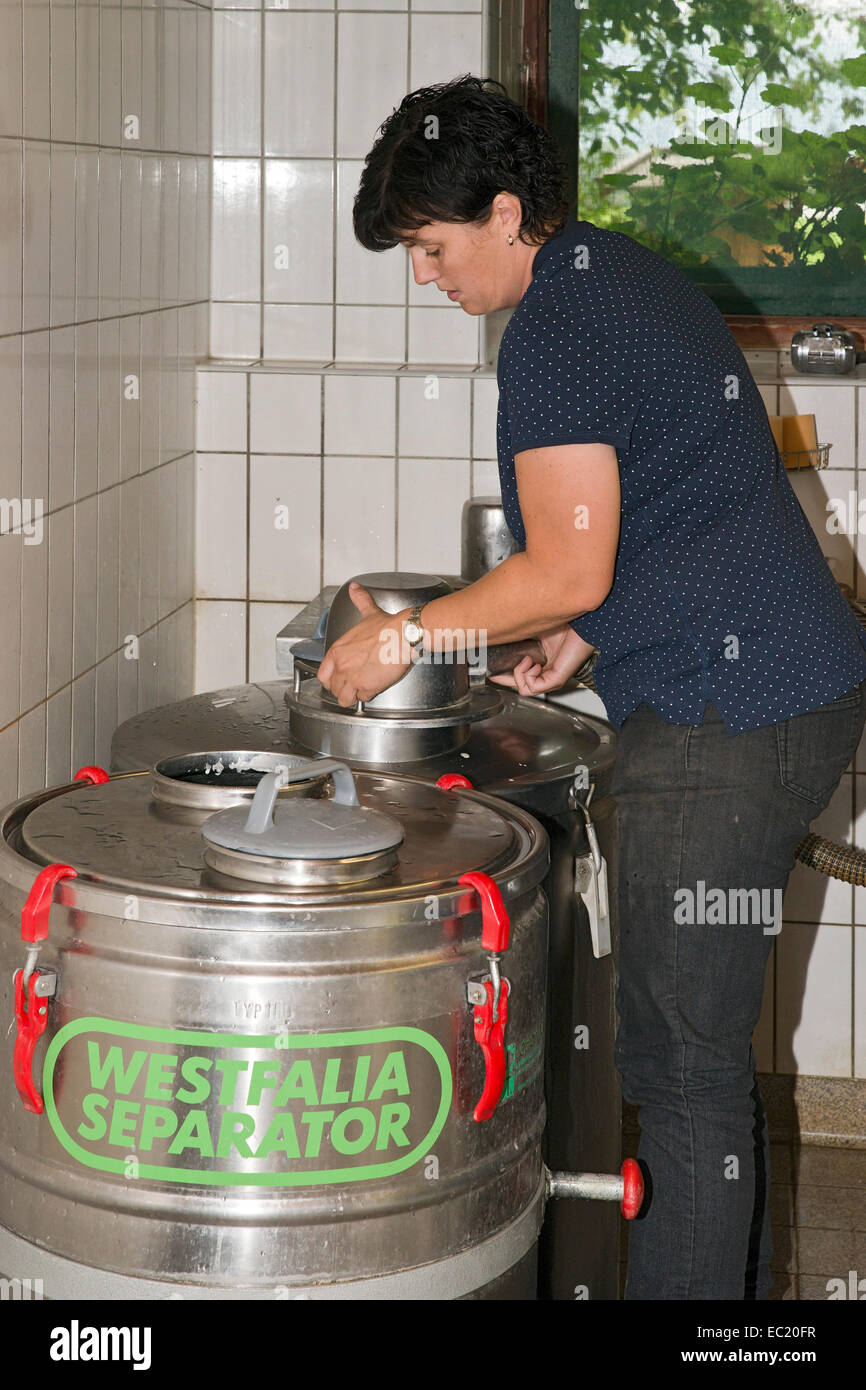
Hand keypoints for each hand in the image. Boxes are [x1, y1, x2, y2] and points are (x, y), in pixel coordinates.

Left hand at [316, 583, 411, 706]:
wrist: (402, 634)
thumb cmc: (387, 626)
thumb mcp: (368, 613)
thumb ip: (360, 601)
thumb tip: (355, 587)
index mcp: (337, 651)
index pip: (323, 675)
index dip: (332, 679)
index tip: (341, 678)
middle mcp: (340, 665)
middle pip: (333, 689)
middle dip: (343, 689)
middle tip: (356, 684)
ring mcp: (351, 677)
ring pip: (344, 699)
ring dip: (354, 696)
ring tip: (364, 688)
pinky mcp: (365, 686)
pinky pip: (363, 698)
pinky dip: (370, 694)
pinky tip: (377, 685)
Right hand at [489, 624, 595, 696]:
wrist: (582, 625)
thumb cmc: (566, 627)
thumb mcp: (536, 634)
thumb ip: (521, 640)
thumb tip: (500, 636)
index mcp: (544, 667)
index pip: (521, 679)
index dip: (504, 677)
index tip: (491, 670)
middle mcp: (549, 676)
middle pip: (521, 688)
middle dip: (505, 679)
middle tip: (497, 670)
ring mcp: (553, 681)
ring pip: (524, 690)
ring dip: (519, 674)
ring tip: (526, 659)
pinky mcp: (556, 680)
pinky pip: (532, 687)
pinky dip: (527, 675)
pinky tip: (533, 663)